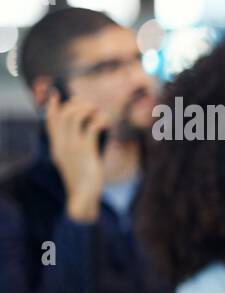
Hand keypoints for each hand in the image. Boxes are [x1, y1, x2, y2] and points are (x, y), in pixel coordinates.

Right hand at [45, 93, 107, 222]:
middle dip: (76, 104)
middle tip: (90, 105)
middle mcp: (61, 144)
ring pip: (75, 116)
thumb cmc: (82, 179)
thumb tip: (87, 130)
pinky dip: (100, 120)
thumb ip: (75, 146)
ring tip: (99, 112)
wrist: (83, 197)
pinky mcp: (86, 151)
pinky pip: (92, 127)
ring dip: (88, 109)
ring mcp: (72, 147)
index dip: (53, 106)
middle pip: (63, 114)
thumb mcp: (73, 161)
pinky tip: (107, 123)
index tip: (58, 95)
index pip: (49, 121)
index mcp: (56, 147)